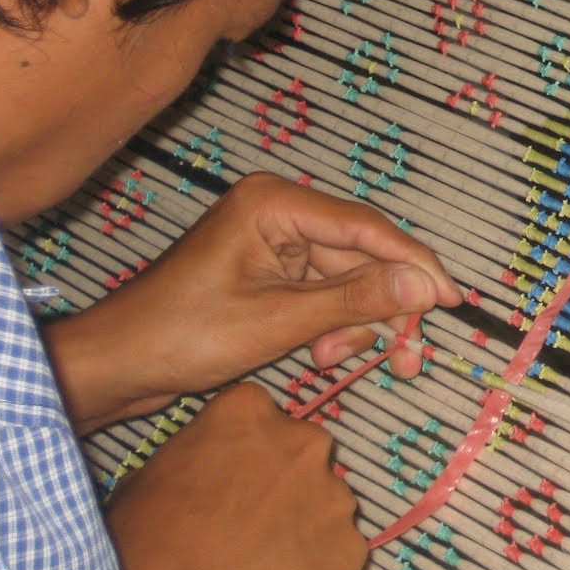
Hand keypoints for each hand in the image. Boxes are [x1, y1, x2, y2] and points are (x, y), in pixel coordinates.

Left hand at [44, 173, 461, 432]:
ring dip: (353, 325)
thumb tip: (423, 286)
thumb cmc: (181, 336)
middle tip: (409, 357)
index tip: (453, 300)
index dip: (416, 265)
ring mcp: (273, 242)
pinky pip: (322, 294)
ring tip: (333, 361)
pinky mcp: (268, 272)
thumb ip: (355, 300)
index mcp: (275, 204)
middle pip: (363, 256)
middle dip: (382, 307)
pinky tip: (318, 355)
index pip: (368, 228)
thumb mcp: (278, 322)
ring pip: (347, 281)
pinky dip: (330, 327)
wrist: (115, 365)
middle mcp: (279, 212)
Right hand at [108, 383, 364, 569]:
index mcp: (248, 412)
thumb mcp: (145, 481)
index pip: (257, 416)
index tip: (229, 479)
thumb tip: (188, 479)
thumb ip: (187, 463)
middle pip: (301, 453)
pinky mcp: (352, 545)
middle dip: (283, 482)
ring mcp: (335, 493)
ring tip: (267, 562)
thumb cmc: (150, 546)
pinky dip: (320, 567)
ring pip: (326, 503)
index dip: (244, 451)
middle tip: (251, 522)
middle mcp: (303, 441)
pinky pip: (339, 552)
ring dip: (305, 525)